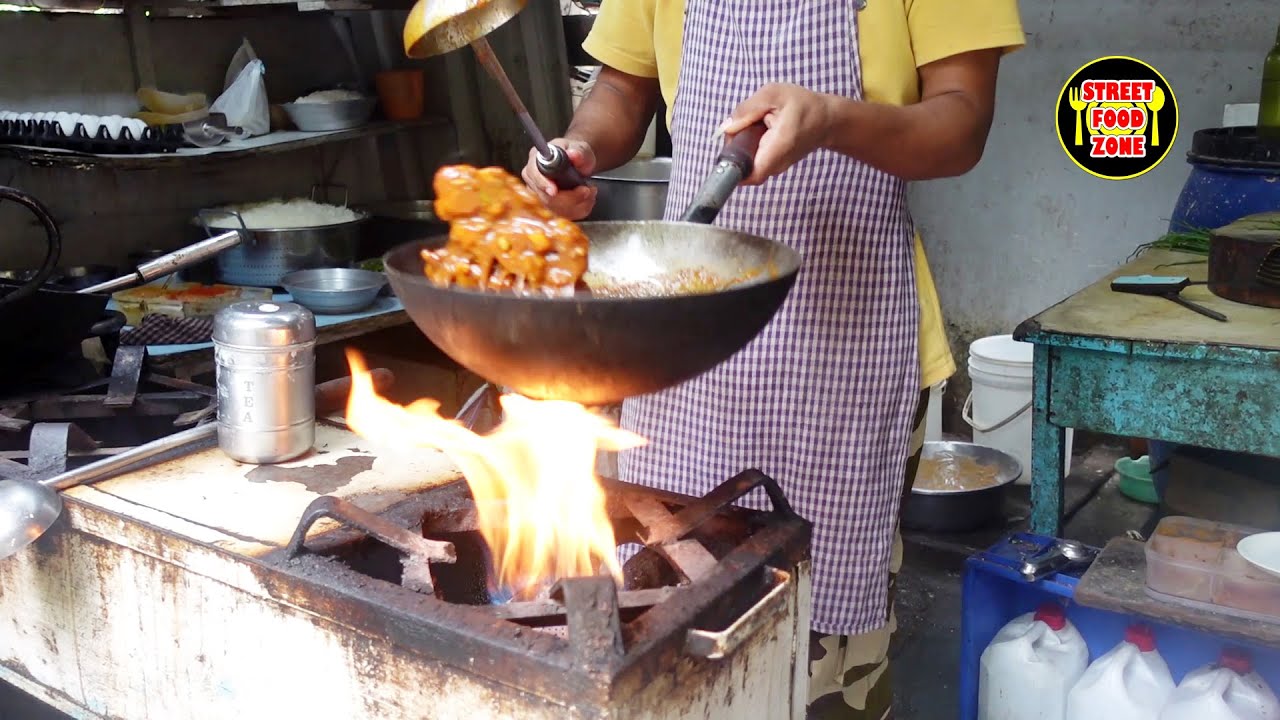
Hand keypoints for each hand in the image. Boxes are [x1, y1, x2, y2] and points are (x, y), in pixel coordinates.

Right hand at [521, 139, 598, 220]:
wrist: (580, 163)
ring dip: (579, 204)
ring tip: (590, 191)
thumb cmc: (576, 154)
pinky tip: (587, 199)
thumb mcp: (581, 148)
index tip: (554, 190)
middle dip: (570, 197)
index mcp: (537, 160)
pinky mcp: (550, 206)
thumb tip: (573, 154)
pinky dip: (580, 209)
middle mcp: (534, 179)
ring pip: (557, 209)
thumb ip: (578, 152)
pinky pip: (565, 215)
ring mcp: (541, 195)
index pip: (533, 174)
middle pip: (546, 197)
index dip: (543, 183)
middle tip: (587, 189)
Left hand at [719, 83, 834, 184]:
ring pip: (747, 164)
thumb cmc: (804, 105)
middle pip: (743, 167)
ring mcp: (776, 168)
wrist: (827, 120)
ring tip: (755, 127)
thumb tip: (727, 127)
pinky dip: (749, 148)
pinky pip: (753, 161)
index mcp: (778, 147)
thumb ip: (747, 109)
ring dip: (742, 147)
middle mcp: (776, 165)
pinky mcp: (774, 166)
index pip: (749, 175)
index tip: (730, 148)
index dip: (732, 166)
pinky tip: (759, 132)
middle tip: (744, 125)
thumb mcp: (774, 95)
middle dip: (734, 148)